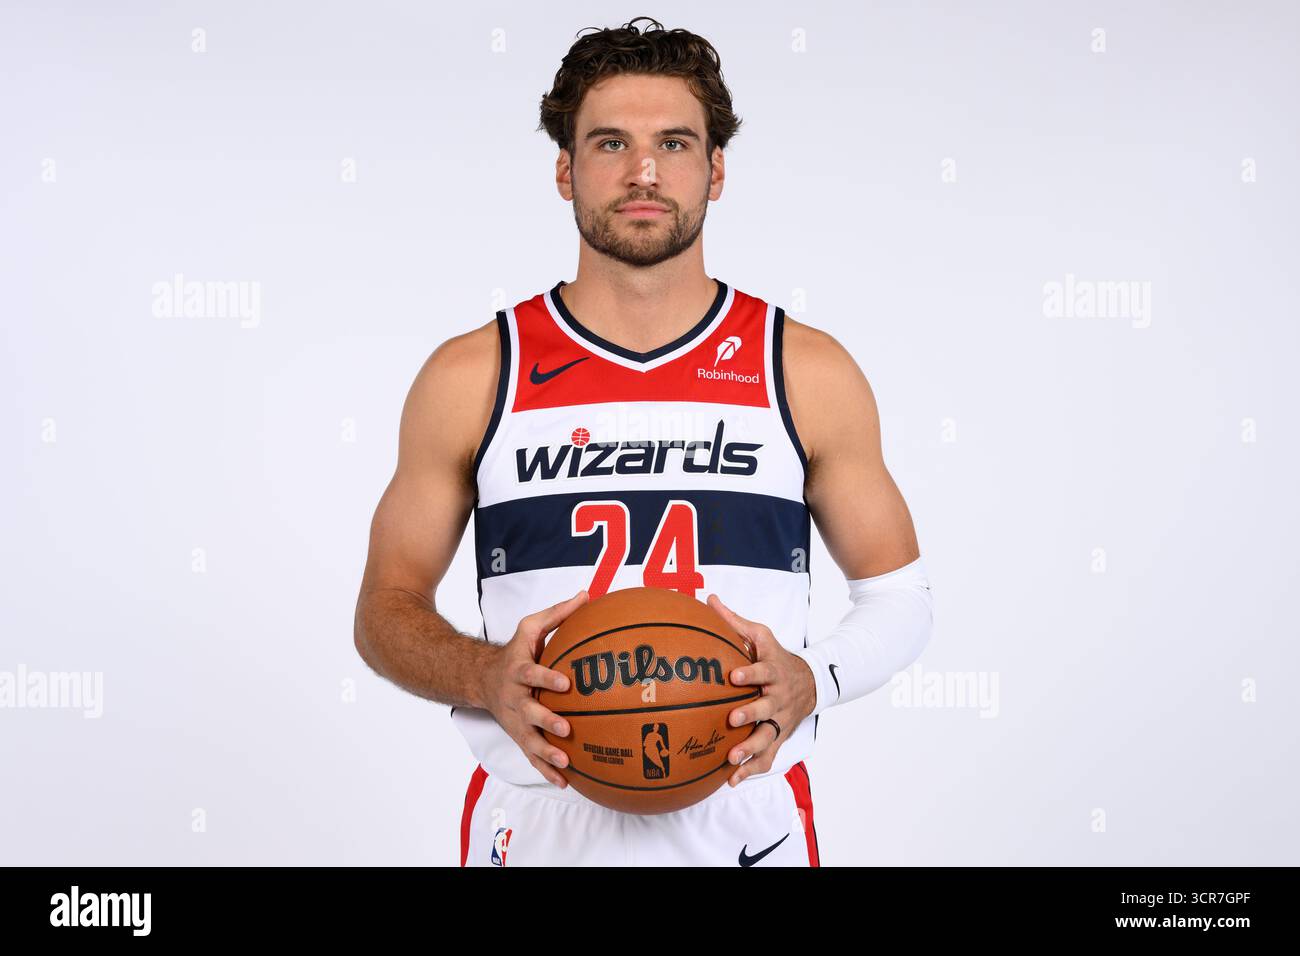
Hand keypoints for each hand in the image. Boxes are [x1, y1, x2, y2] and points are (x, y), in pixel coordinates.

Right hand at [479, 589, 588, 786]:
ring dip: (546, 753)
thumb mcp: (529, 628)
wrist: (482, 679)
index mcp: (518, 671)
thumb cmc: (516, 652)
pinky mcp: (518, 737)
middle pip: (529, 712)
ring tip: (565, 762)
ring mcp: (515, 721)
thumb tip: (588, 595)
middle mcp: (515, 698)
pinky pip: (531, 757)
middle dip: (546, 720)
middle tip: (566, 728)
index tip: (566, 683)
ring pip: (529, 740)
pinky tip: (566, 782)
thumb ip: (557, 614)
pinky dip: (546, 770)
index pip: (532, 673)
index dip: (547, 678)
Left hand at [707, 593, 816, 786]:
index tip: (734, 676)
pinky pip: (767, 756)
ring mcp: (780, 720)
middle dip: (750, 713)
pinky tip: (731, 780)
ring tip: (731, 759)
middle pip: (767, 707)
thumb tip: (708, 600)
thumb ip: (734, 622)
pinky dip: (751, 770)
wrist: (810, 683)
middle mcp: (778, 697)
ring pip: (768, 737)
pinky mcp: (779, 737)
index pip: (763, 670)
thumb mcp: (761, 637)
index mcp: (773, 671)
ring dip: (751, 748)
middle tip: (732, 718)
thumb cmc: (775, 657)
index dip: (750, 673)